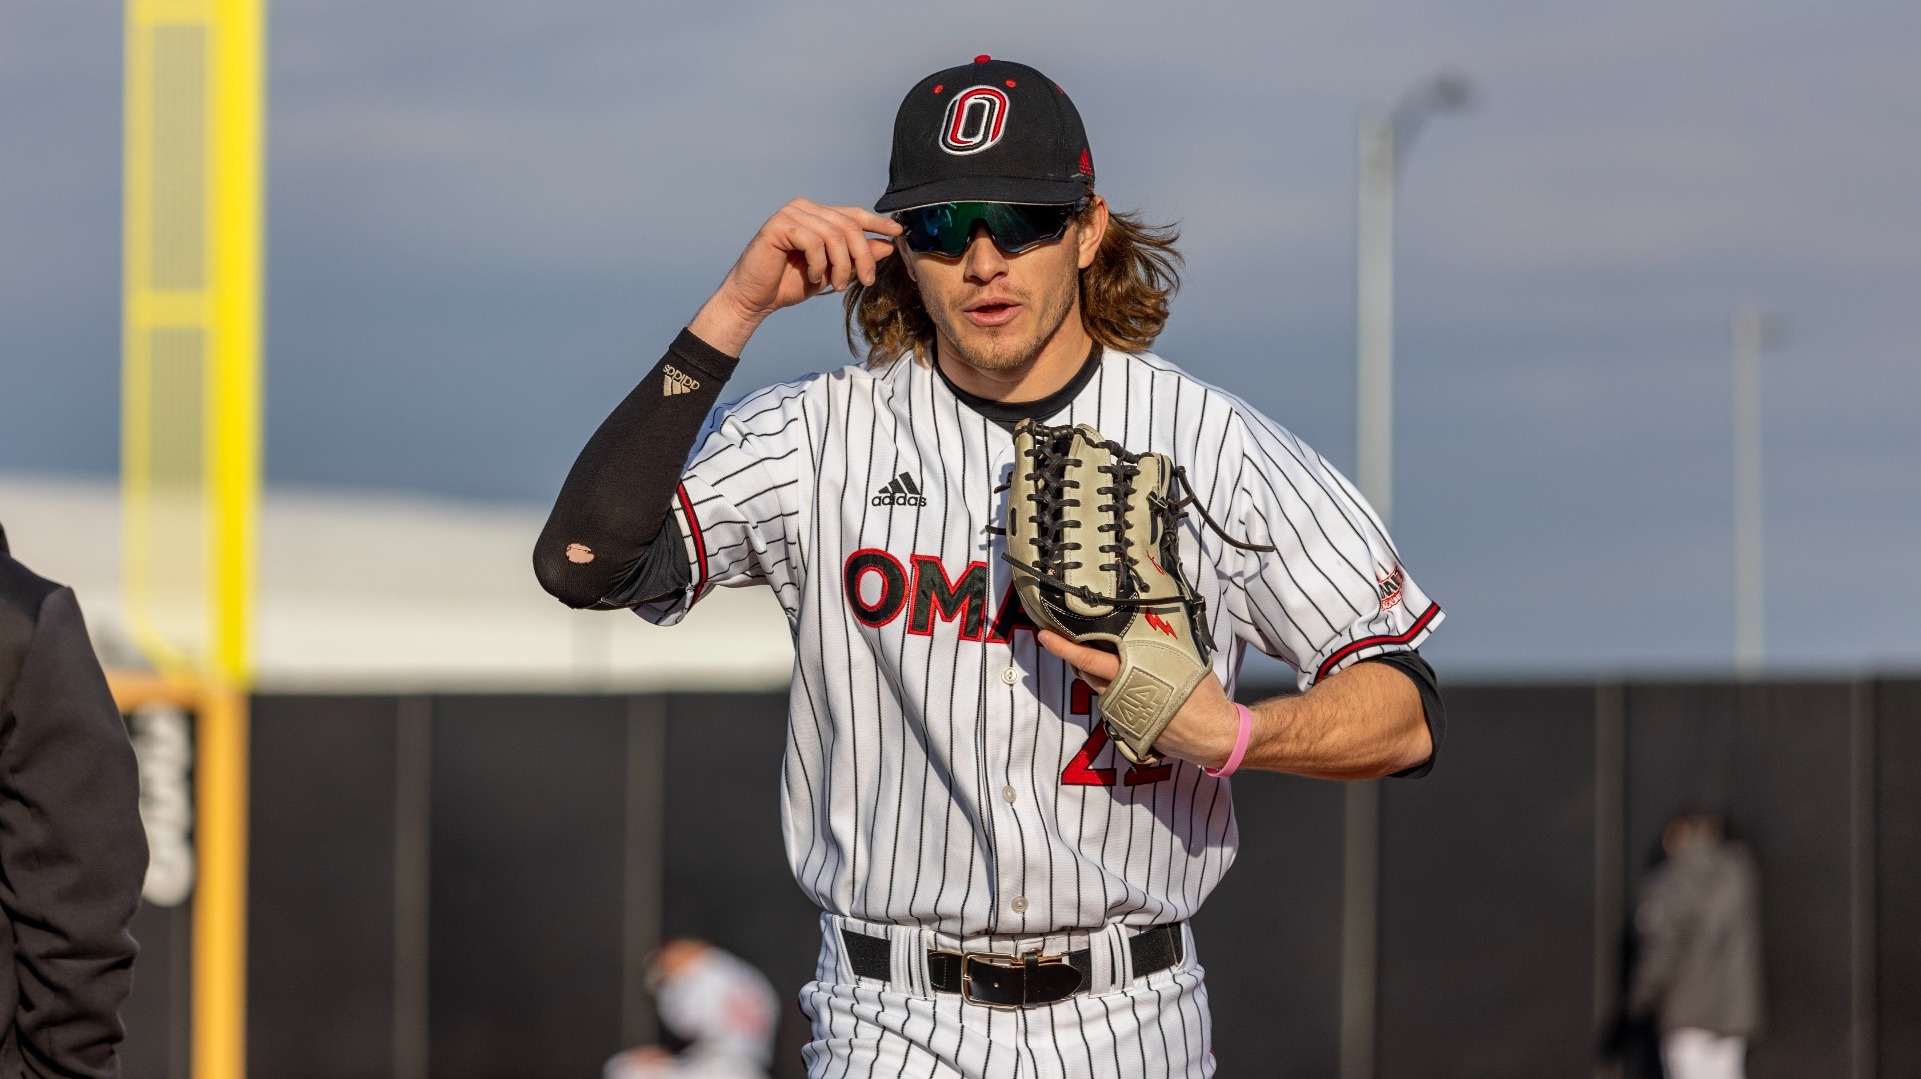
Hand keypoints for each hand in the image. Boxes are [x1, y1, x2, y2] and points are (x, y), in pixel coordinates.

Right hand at [689, 199, 901, 354]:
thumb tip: (887, 244)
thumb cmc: (791, 283)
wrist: (755, 299)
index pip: (852, 213)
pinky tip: (814, 278)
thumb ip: (856, 256)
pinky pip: (813, 242)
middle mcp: (804, 207)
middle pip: (848, 225)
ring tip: (837, 285)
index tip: (898, 233)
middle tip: (867, 280)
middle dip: (863, 255)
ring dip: (842, 265)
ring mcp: (790, 213)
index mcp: (816, 214)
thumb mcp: (833, 271)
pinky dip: (819, 265)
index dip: (877, 222)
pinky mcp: (778, 225)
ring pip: (834, 234)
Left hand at [1036, 630, 1241, 769]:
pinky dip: (1111, 687)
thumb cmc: (1201, 697)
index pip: (1087, 658)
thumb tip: (1154, 626)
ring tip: (1101, 654)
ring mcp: (1120, 713)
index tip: (1045, 635)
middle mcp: (1119, 695)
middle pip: (1084, 671)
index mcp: (1130, 676)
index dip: (1063, 646)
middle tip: (1068, 637)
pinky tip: (1126, 680)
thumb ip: (1160, 646)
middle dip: (1074, 655)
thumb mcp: (1183, 662)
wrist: (1212, 736)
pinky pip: (1110, 701)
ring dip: (1092, 671)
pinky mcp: (1125, 726)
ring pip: (1096, 687)